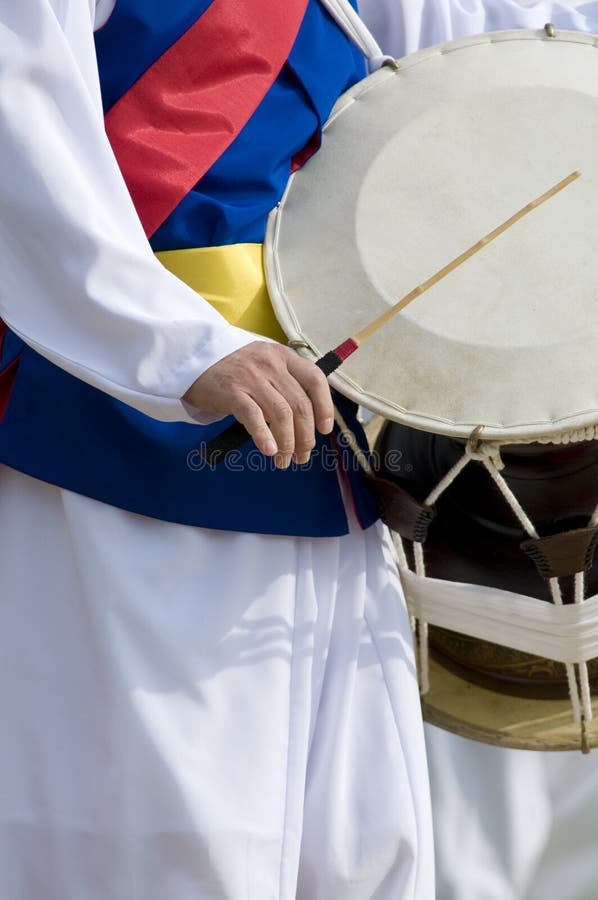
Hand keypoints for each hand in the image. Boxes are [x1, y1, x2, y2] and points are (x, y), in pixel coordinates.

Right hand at [183, 341, 333, 467]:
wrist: (194, 357)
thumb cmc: (234, 368)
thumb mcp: (264, 364)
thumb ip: (285, 383)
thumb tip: (307, 421)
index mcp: (283, 356)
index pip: (315, 380)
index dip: (324, 406)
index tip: (324, 429)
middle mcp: (271, 364)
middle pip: (299, 404)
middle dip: (305, 436)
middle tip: (301, 456)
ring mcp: (251, 377)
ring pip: (281, 414)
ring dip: (287, 443)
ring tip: (283, 460)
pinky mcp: (232, 391)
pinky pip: (254, 416)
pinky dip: (264, 436)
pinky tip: (269, 450)